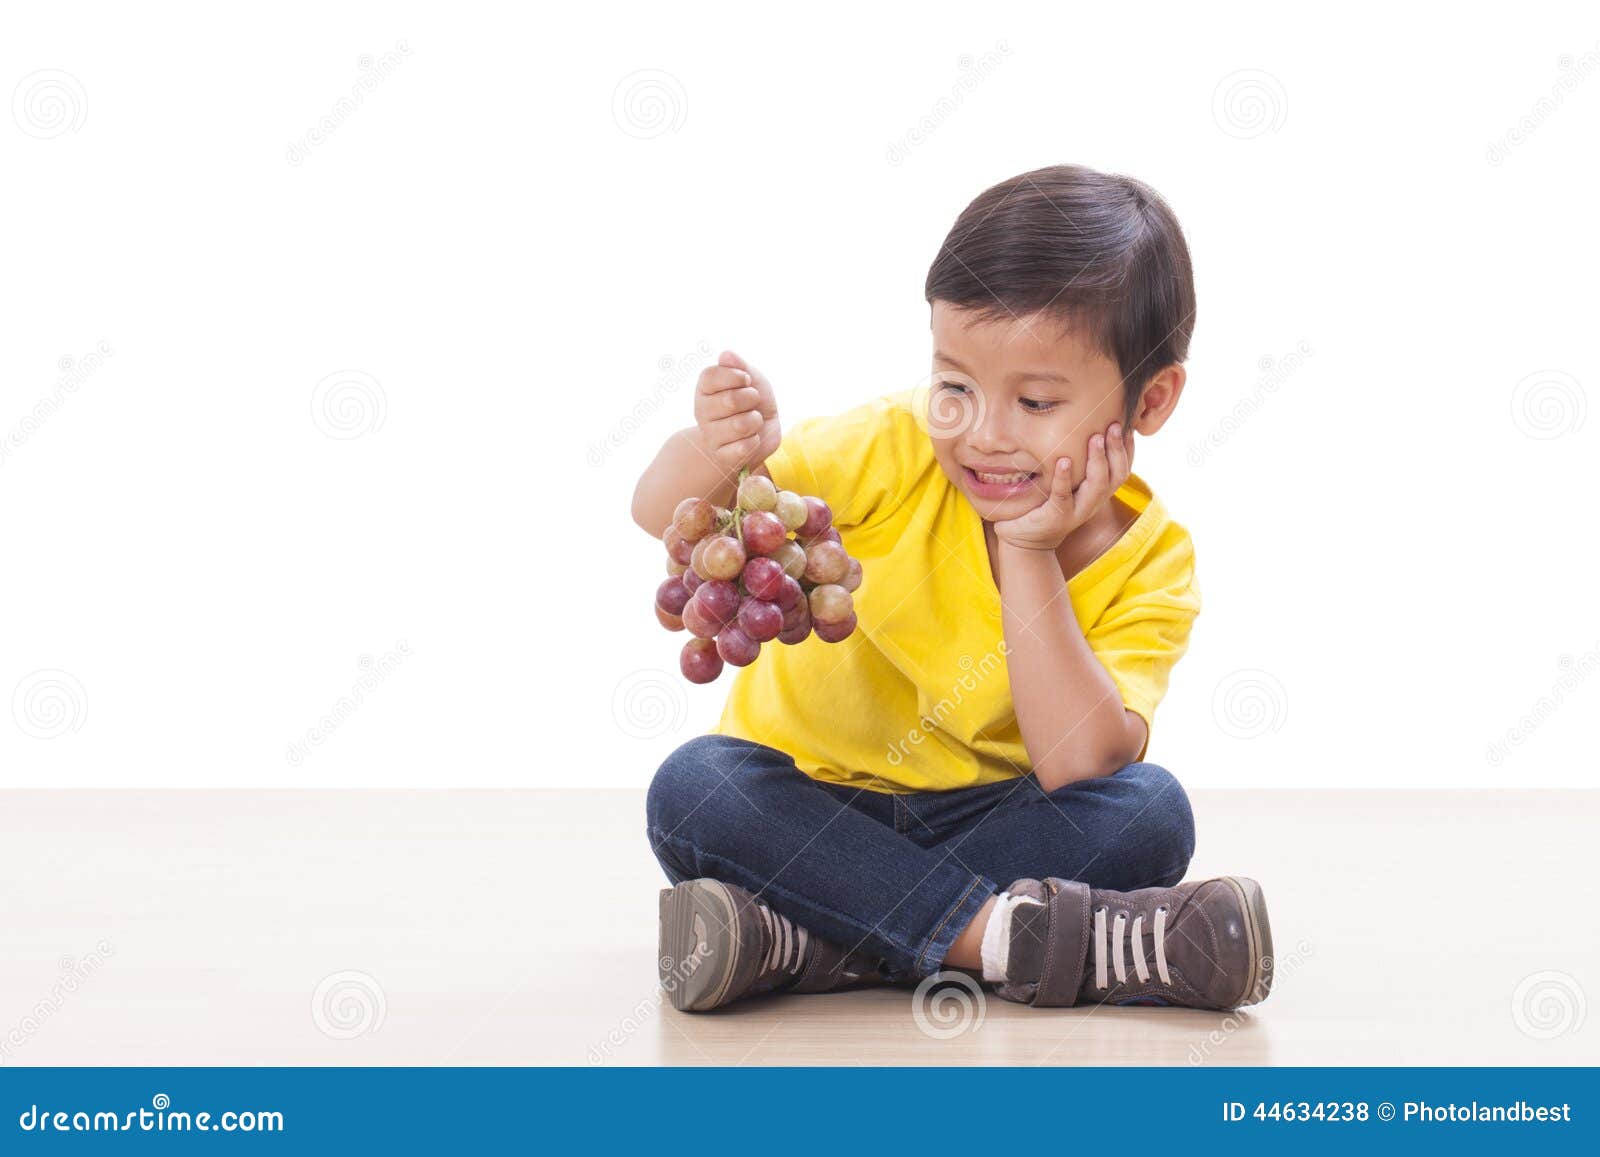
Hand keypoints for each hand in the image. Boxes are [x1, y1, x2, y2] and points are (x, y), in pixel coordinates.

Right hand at [693, 350, 781, 474]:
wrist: (760, 434)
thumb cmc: (752, 403)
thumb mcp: (751, 379)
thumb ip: (739, 366)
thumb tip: (726, 355)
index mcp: (704, 389)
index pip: (712, 376)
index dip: (737, 376)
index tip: (746, 380)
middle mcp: (701, 411)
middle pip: (730, 401)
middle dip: (751, 398)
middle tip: (752, 402)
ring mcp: (710, 436)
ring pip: (740, 425)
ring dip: (755, 421)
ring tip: (752, 421)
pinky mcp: (722, 457)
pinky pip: (745, 447)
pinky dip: (755, 441)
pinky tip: (750, 439)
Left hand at [991, 420, 1135, 551]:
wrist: (1026, 540)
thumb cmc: (1046, 504)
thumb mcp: (1067, 484)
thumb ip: (1077, 465)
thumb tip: (1082, 428)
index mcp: (1099, 492)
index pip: (1122, 469)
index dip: (1128, 449)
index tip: (1128, 425)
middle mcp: (1093, 502)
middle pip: (1116, 475)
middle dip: (1117, 449)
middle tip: (1113, 425)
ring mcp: (1077, 511)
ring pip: (1097, 486)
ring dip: (1098, 460)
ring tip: (1095, 438)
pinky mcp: (1057, 517)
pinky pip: (1063, 496)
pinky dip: (1064, 477)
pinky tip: (1063, 460)